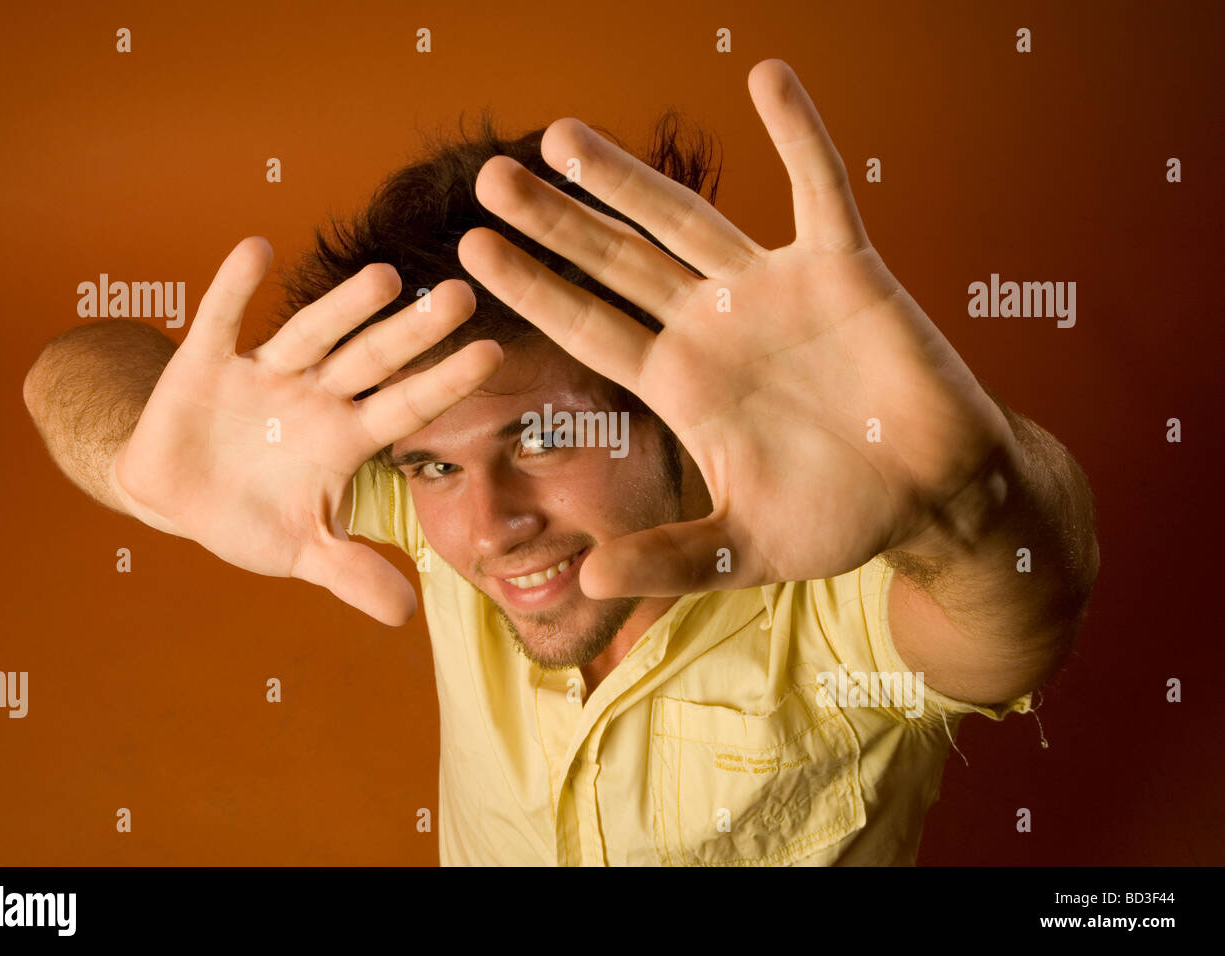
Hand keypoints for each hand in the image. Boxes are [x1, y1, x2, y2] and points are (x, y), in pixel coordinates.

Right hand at [113, 237, 502, 623]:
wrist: (176, 496)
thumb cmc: (250, 519)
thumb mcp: (301, 552)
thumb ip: (350, 574)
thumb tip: (406, 616)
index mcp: (345, 438)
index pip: (406, 408)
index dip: (444, 385)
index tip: (491, 356)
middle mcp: (315, 397)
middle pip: (371, 360)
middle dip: (412, 333)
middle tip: (462, 295)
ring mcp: (263, 375)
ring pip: (310, 334)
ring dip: (342, 308)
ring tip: (384, 277)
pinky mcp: (205, 363)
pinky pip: (220, 320)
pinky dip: (234, 288)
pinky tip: (257, 250)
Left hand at [457, 58, 1015, 598]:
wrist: (931, 496)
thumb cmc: (839, 519)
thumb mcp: (740, 547)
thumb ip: (665, 561)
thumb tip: (586, 582)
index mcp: (682, 385)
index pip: (590, 327)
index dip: (533, 289)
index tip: (472, 252)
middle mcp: (713, 326)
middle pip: (618, 262)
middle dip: (557, 221)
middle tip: (491, 177)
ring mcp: (773, 291)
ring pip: (689, 218)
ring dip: (630, 178)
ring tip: (565, 135)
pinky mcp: (845, 271)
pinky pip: (820, 189)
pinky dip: (799, 134)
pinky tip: (766, 77)